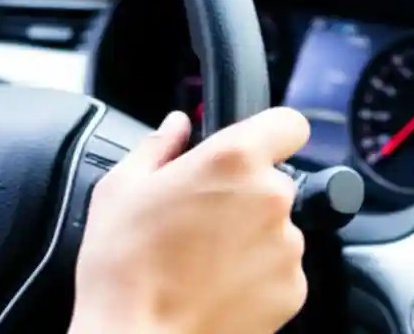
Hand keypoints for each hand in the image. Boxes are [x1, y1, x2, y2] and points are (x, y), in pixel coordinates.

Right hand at [70, 108, 310, 333]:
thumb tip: (176, 125)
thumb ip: (159, 146)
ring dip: (250, 236)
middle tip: (202, 218)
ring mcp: (286, 246)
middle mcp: (271, 197)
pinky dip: (257, 275)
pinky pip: (280, 269)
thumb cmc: (123, 268)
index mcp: (234, 160)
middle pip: (274, 181)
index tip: (256, 146)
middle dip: (244, 194)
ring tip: (203, 259)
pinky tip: (217, 285)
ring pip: (277, 227)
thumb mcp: (120, 189)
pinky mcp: (293, 289)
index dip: (272, 133)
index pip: (288, 123)